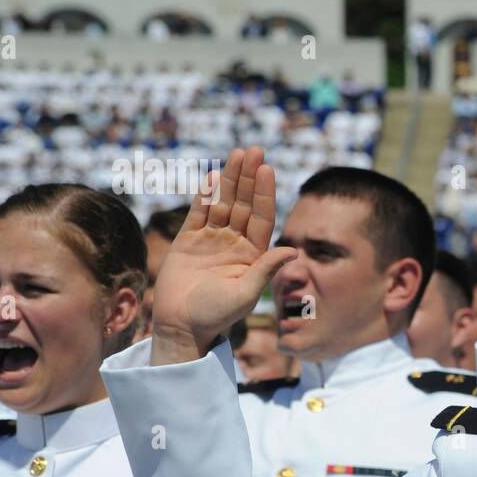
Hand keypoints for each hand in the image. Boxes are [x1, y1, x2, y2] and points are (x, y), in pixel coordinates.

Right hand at [149, 147, 297, 364]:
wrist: (182, 327)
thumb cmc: (217, 316)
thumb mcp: (246, 294)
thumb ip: (266, 270)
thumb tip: (293, 249)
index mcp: (253, 254)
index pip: (262, 217)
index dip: (265, 193)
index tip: (267, 169)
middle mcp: (235, 243)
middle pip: (244, 204)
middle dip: (249, 177)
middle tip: (254, 150)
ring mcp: (211, 240)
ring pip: (223, 203)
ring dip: (230, 180)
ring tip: (237, 154)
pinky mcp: (188, 241)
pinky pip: (199, 213)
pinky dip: (205, 195)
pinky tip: (213, 177)